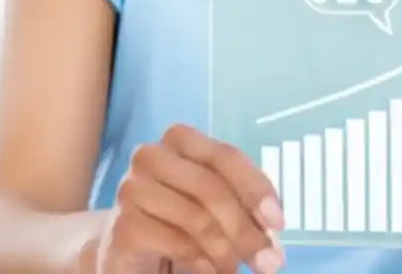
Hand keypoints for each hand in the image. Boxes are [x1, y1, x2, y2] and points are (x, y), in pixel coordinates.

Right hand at [94, 124, 285, 273]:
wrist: (131, 251)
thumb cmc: (181, 220)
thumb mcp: (219, 207)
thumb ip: (245, 210)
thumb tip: (273, 239)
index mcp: (180, 140)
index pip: (226, 156)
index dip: (255, 189)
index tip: (278, 223)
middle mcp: (151, 157)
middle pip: (211, 188)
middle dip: (246, 229)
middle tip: (269, 262)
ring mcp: (131, 190)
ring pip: (195, 217)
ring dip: (225, 250)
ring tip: (235, 268)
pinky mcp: (123, 227)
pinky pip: (174, 242)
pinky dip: (200, 260)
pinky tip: (209, 269)